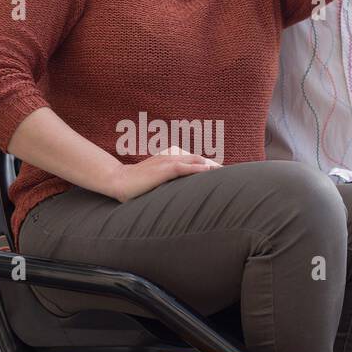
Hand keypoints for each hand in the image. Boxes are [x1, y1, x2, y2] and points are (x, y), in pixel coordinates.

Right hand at [105, 147, 219, 202]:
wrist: (119, 181)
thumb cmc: (137, 184)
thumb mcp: (157, 181)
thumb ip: (170, 183)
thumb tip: (181, 195)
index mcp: (171, 157)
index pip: (195, 160)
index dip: (210, 167)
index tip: (223, 175)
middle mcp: (172, 156)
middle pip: (200, 159)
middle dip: (216, 167)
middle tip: (232, 176)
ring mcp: (168, 162)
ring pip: (196, 161)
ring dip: (211, 167)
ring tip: (226, 175)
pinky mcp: (164, 169)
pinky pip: (184, 167)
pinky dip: (198, 169)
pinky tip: (210, 173)